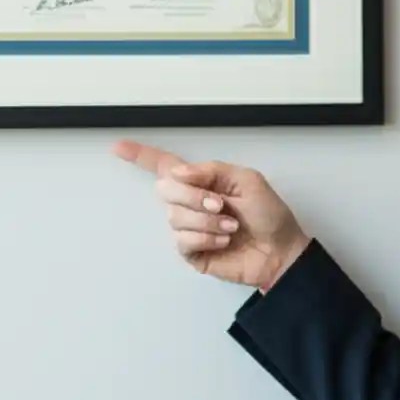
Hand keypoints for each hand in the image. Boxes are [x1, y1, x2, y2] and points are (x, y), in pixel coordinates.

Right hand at [114, 140, 311, 291]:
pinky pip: (182, 240)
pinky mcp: (192, 251)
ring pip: (175, 217)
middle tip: (220, 205)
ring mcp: (189, 227)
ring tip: (230, 226)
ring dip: (206, 221)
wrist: (280, 250)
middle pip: (165, 189)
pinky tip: (223, 240)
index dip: (141, 156)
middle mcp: (191, 202)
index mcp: (203, 180)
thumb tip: (178, 172)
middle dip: (192, 196)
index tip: (118, 147)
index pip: (165, 165)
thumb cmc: (269, 214)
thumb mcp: (247, 180)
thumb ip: (211, 171)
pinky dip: (205, 238)